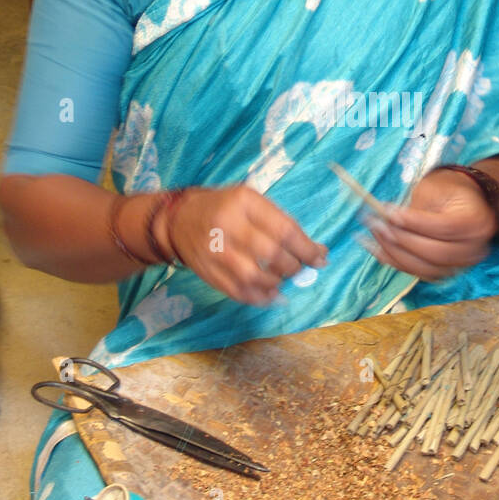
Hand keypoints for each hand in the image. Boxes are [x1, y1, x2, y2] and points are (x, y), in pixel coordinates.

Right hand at [166, 185, 326, 304]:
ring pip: (254, 277)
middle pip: (271, 254)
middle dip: (293, 267)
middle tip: (298, 268)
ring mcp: (214, 251)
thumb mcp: (250, 200)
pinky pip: (238, 292)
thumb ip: (279, 222)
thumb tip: (315, 252)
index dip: (307, 248)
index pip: (284, 229)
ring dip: (277, 284)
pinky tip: (271, 295)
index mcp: (243, 202)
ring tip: (282, 280)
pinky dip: (259, 298)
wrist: (178, 219)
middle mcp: (227, 225)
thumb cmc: (224, 207)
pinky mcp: (206, 272)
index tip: (320, 258)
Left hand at [364, 168, 495, 280]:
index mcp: (476, 222)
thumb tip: (387, 221)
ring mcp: (462, 264)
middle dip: (401, 241)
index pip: (444, 227)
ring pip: (426, 268)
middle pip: (436, 253)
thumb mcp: (433, 189)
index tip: (389, 213)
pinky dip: (397, 263)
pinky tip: (378, 250)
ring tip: (371, 238)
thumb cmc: (447, 190)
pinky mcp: (447, 271)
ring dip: (395, 254)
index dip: (415, 223)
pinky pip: (420, 273)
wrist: (463, 202)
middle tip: (376, 225)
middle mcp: (475, 249)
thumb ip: (414, 208)